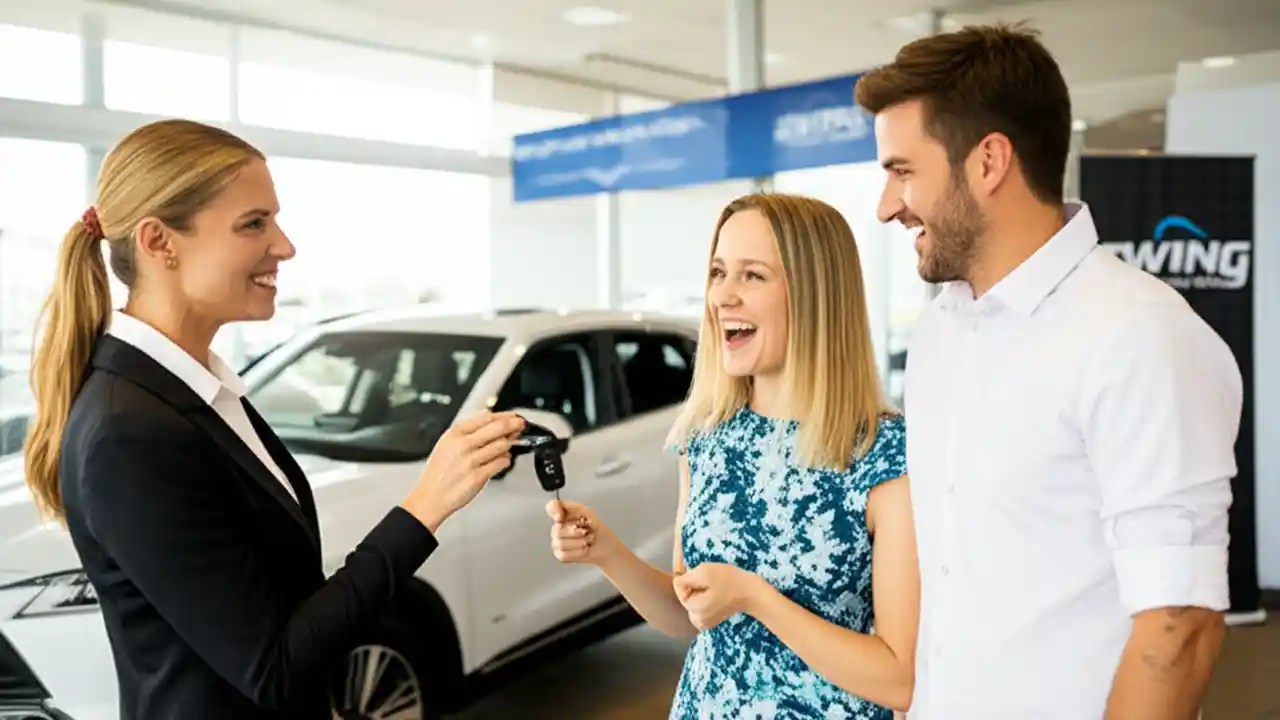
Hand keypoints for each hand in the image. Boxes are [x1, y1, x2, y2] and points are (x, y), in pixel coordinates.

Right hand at [402, 411, 523, 532]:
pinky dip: (505, 460)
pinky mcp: (478, 476)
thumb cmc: (439, 472)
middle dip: (514, 425)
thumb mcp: (447, 443)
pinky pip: (501, 463)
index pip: (486, 417)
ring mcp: (471, 461)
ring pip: (502, 445)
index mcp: (455, 434)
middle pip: (498, 428)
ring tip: (508, 446)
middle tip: (520, 425)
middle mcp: (463, 445)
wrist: (431, 496)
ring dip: (509, 445)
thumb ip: (468, 431)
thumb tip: (491, 420)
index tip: (512, 416)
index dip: (503, 416)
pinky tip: (502, 460)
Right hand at [546, 499, 619, 566]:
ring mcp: (557, 542)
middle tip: (586, 532)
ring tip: (588, 540)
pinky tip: (584, 549)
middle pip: (556, 530)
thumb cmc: (595, 527)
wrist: (604, 545)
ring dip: (579, 543)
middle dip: (574, 532)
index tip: (560, 517)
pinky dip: (578, 552)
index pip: (551, 507)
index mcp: (563, 514)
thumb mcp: (587, 513)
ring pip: (560, 544)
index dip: (554, 510)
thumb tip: (559, 504)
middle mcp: (557, 527)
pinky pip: (564, 554)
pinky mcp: (560, 555)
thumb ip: (572, 506)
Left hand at [672, 563, 765, 631]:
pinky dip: (705, 598)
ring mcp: (705, 623)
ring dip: (700, 591)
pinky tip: (717, 593)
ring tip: (715, 586)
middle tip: (710, 580)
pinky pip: (700, 606)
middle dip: (694, 585)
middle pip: (686, 596)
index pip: (679, 589)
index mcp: (694, 610)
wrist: (753, 593)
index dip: (689, 577)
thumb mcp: (704, 572)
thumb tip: (676, 582)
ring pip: (693, 600)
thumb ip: (685, 578)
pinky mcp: (712, 621)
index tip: (703, 574)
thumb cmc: (730, 580)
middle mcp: (698, 621)